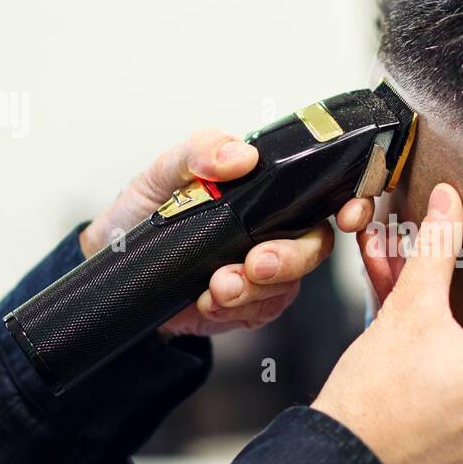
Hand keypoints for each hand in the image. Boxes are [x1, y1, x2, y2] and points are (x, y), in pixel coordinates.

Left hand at [80, 128, 374, 336]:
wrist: (111, 264)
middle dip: (290, 258)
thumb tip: (240, 155)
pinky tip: (210, 298)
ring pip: (290, 284)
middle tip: (255, 262)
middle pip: (316, 246)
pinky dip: (237, 308)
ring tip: (217, 285)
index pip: (325, 192)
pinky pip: (262, 311)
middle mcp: (274, 229)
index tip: (348, 214)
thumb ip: (199, 152)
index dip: (352, 202)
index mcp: (265, 191)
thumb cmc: (143, 214)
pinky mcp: (248, 306)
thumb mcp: (164, 172)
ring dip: (255, 288)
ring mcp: (264, 270)